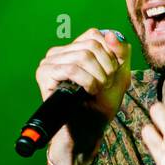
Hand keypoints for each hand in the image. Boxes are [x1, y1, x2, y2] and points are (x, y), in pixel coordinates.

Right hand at [35, 28, 130, 164]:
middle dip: (106, 67)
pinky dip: (87, 81)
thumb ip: (121, 52)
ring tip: (97, 90)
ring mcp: (49, 62)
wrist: (88, 129)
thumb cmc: (101, 104)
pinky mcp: (44, 75)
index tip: (111, 74)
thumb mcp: (119, 74)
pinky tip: (88, 92)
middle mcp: (59, 53)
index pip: (94, 34)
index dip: (110, 54)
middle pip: (91, 45)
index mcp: (74, 49)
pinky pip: (71, 69)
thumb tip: (111, 34)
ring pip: (83, 56)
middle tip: (105, 85)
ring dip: (98, 77)